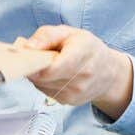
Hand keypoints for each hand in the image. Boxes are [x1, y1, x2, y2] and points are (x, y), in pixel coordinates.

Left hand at [17, 25, 132, 119]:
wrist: (108, 71)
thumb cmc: (88, 48)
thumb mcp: (70, 32)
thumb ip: (46, 35)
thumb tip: (26, 47)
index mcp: (82, 54)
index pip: (52, 68)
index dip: (35, 64)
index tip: (27, 55)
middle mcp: (81, 78)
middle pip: (43, 77)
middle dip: (34, 66)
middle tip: (36, 55)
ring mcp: (75, 93)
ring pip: (41, 85)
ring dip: (38, 75)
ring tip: (48, 63)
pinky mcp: (68, 102)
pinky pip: (46, 92)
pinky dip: (44, 83)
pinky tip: (53, 74)